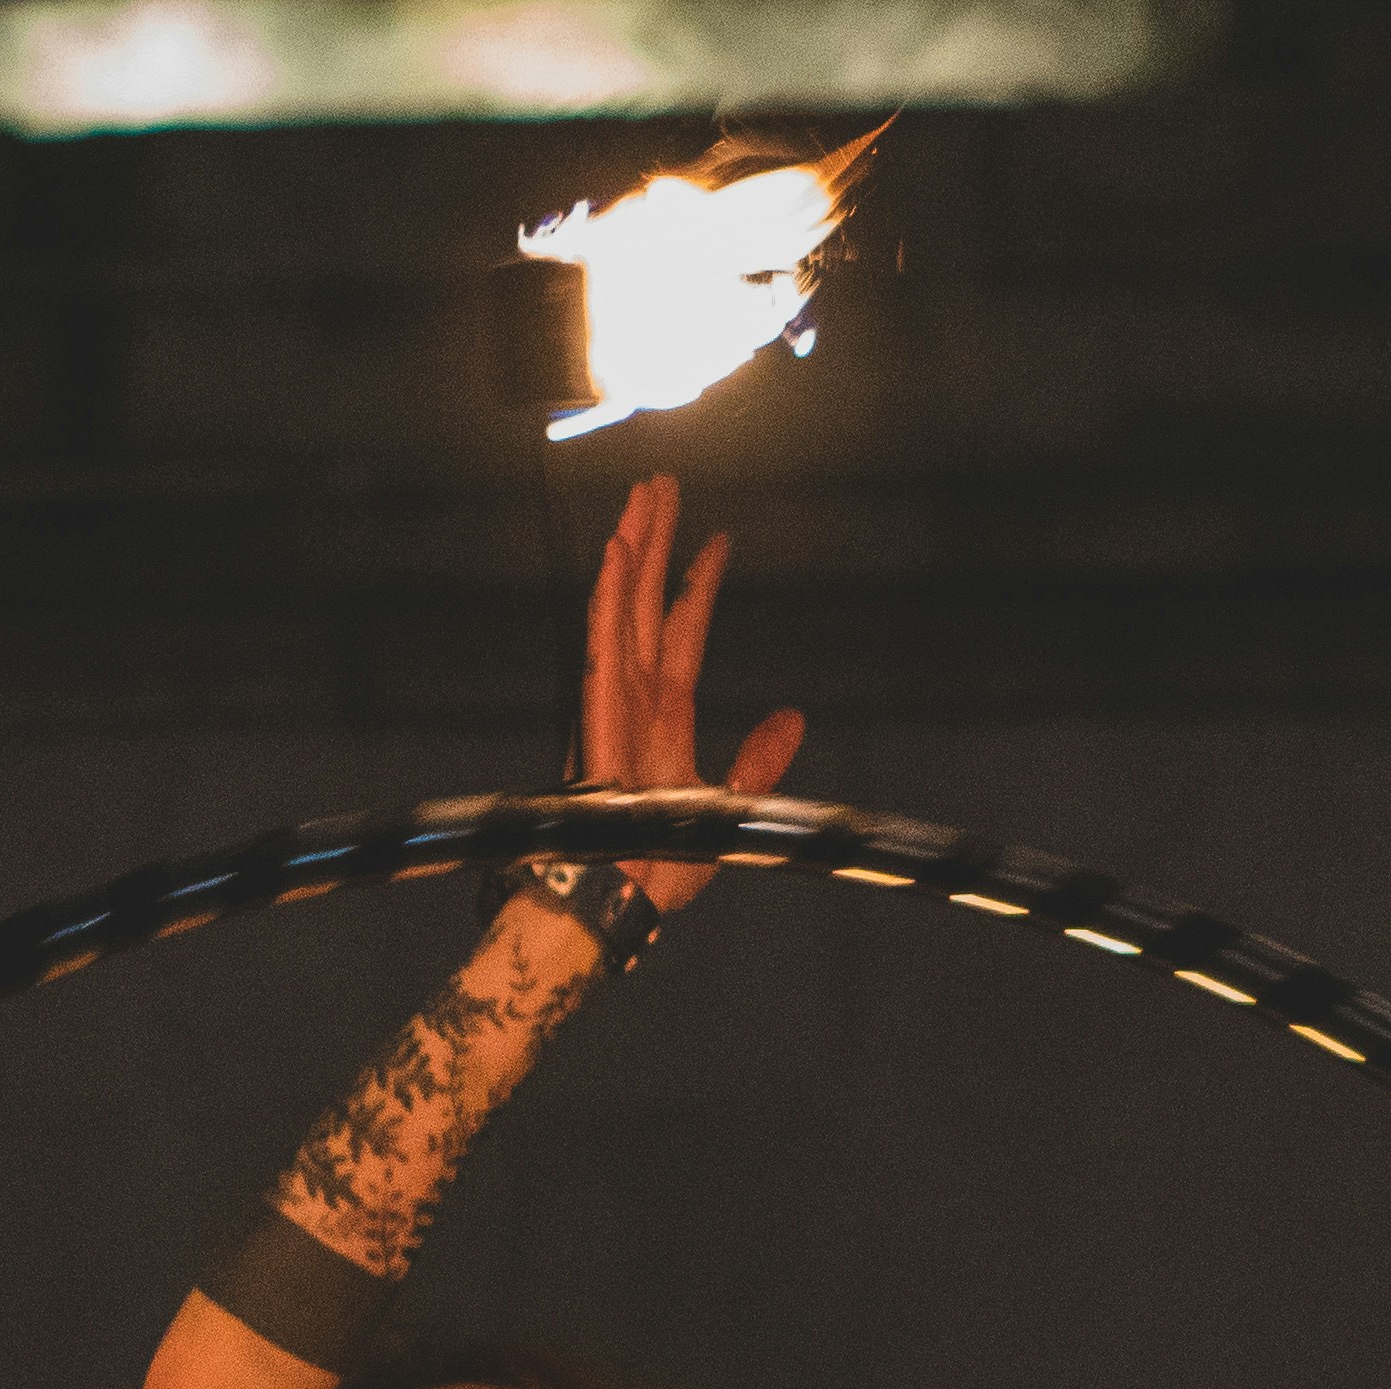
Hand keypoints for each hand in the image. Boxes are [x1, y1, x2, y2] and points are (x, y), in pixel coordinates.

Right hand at [580, 472, 807, 915]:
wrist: (628, 901)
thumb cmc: (661, 866)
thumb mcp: (729, 807)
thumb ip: (758, 760)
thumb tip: (794, 717)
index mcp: (666, 717)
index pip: (684, 633)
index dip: (699, 584)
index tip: (717, 540)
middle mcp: (636, 699)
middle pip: (647, 603)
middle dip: (656, 543)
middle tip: (663, 485)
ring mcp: (612, 704)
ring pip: (622, 610)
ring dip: (631, 553)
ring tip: (640, 499)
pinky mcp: (596, 716)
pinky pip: (600, 645)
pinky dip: (607, 600)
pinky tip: (615, 555)